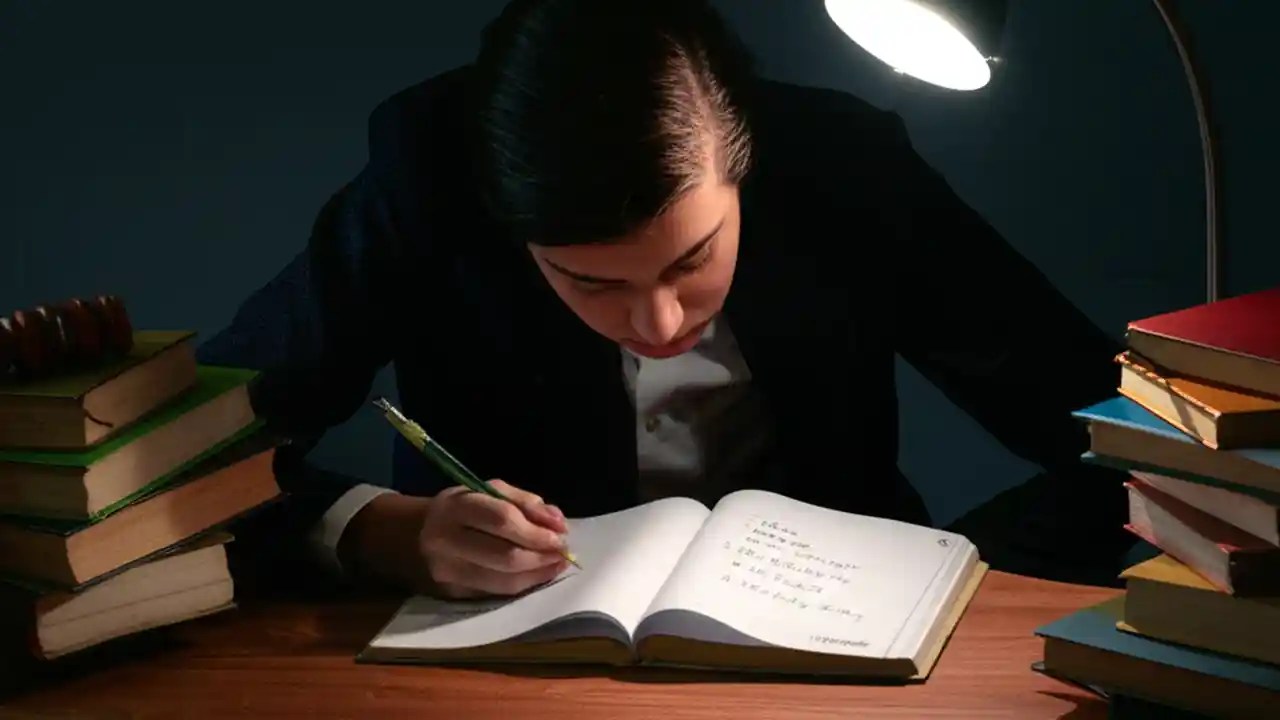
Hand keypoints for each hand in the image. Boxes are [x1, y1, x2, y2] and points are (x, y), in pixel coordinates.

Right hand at [417, 480, 569, 597]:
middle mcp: (447, 541)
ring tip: (555, 565)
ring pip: (503, 582)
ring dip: (537, 576)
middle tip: (563, 553)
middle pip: (506, 556)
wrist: (409, 537)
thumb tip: (558, 523)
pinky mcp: (452, 595)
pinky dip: (522, 586)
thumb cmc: (459, 509)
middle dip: (542, 557)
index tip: (561, 535)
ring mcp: (447, 573)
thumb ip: (525, 502)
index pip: (502, 520)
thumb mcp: (488, 491)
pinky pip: (496, 593)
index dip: (536, 531)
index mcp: (456, 507)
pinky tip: (536, 576)